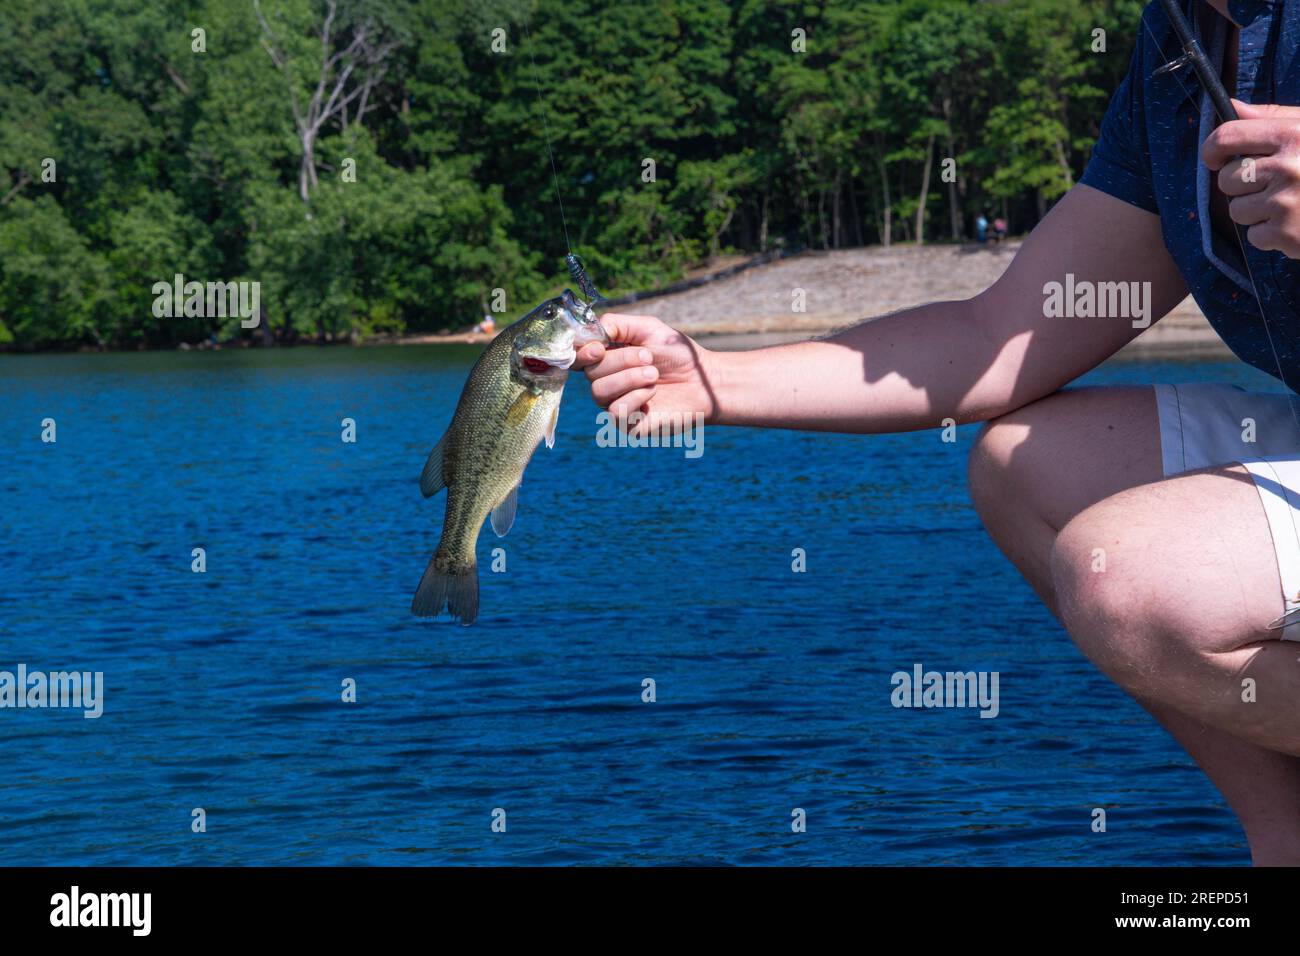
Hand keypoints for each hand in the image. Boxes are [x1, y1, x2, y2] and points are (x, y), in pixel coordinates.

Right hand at [574, 313, 719, 434]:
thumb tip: (591, 331)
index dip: (581, 353)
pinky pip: (615, 412)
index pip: (577, 358)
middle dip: (622, 361)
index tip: (599, 348)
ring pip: (599, 393)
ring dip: (629, 378)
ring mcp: (616, 404)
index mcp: (607, 358)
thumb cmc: (677, 354)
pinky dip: (635, 398)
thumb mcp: (648, 328)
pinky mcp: (628, 425)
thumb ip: (616, 324)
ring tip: (654, 374)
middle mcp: (607, 382)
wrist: (704, 380)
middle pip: (590, 373)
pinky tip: (653, 393)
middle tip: (650, 358)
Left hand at [1203, 99, 1299, 258]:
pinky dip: (1271, 235)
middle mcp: (1287, 167)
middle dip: (1241, 185)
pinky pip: (1254, 236)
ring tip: (1287, 204)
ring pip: (1236, 210)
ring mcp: (1285, 202)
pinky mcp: (1287, 234)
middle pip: (1226, 179)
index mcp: (1291, 135)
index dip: (1212, 150)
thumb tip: (1232, 105)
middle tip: (1272, 185)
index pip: (1226, 137)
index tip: (1214, 159)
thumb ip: (1271, 118)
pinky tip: (1295, 223)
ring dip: (1255, 211)